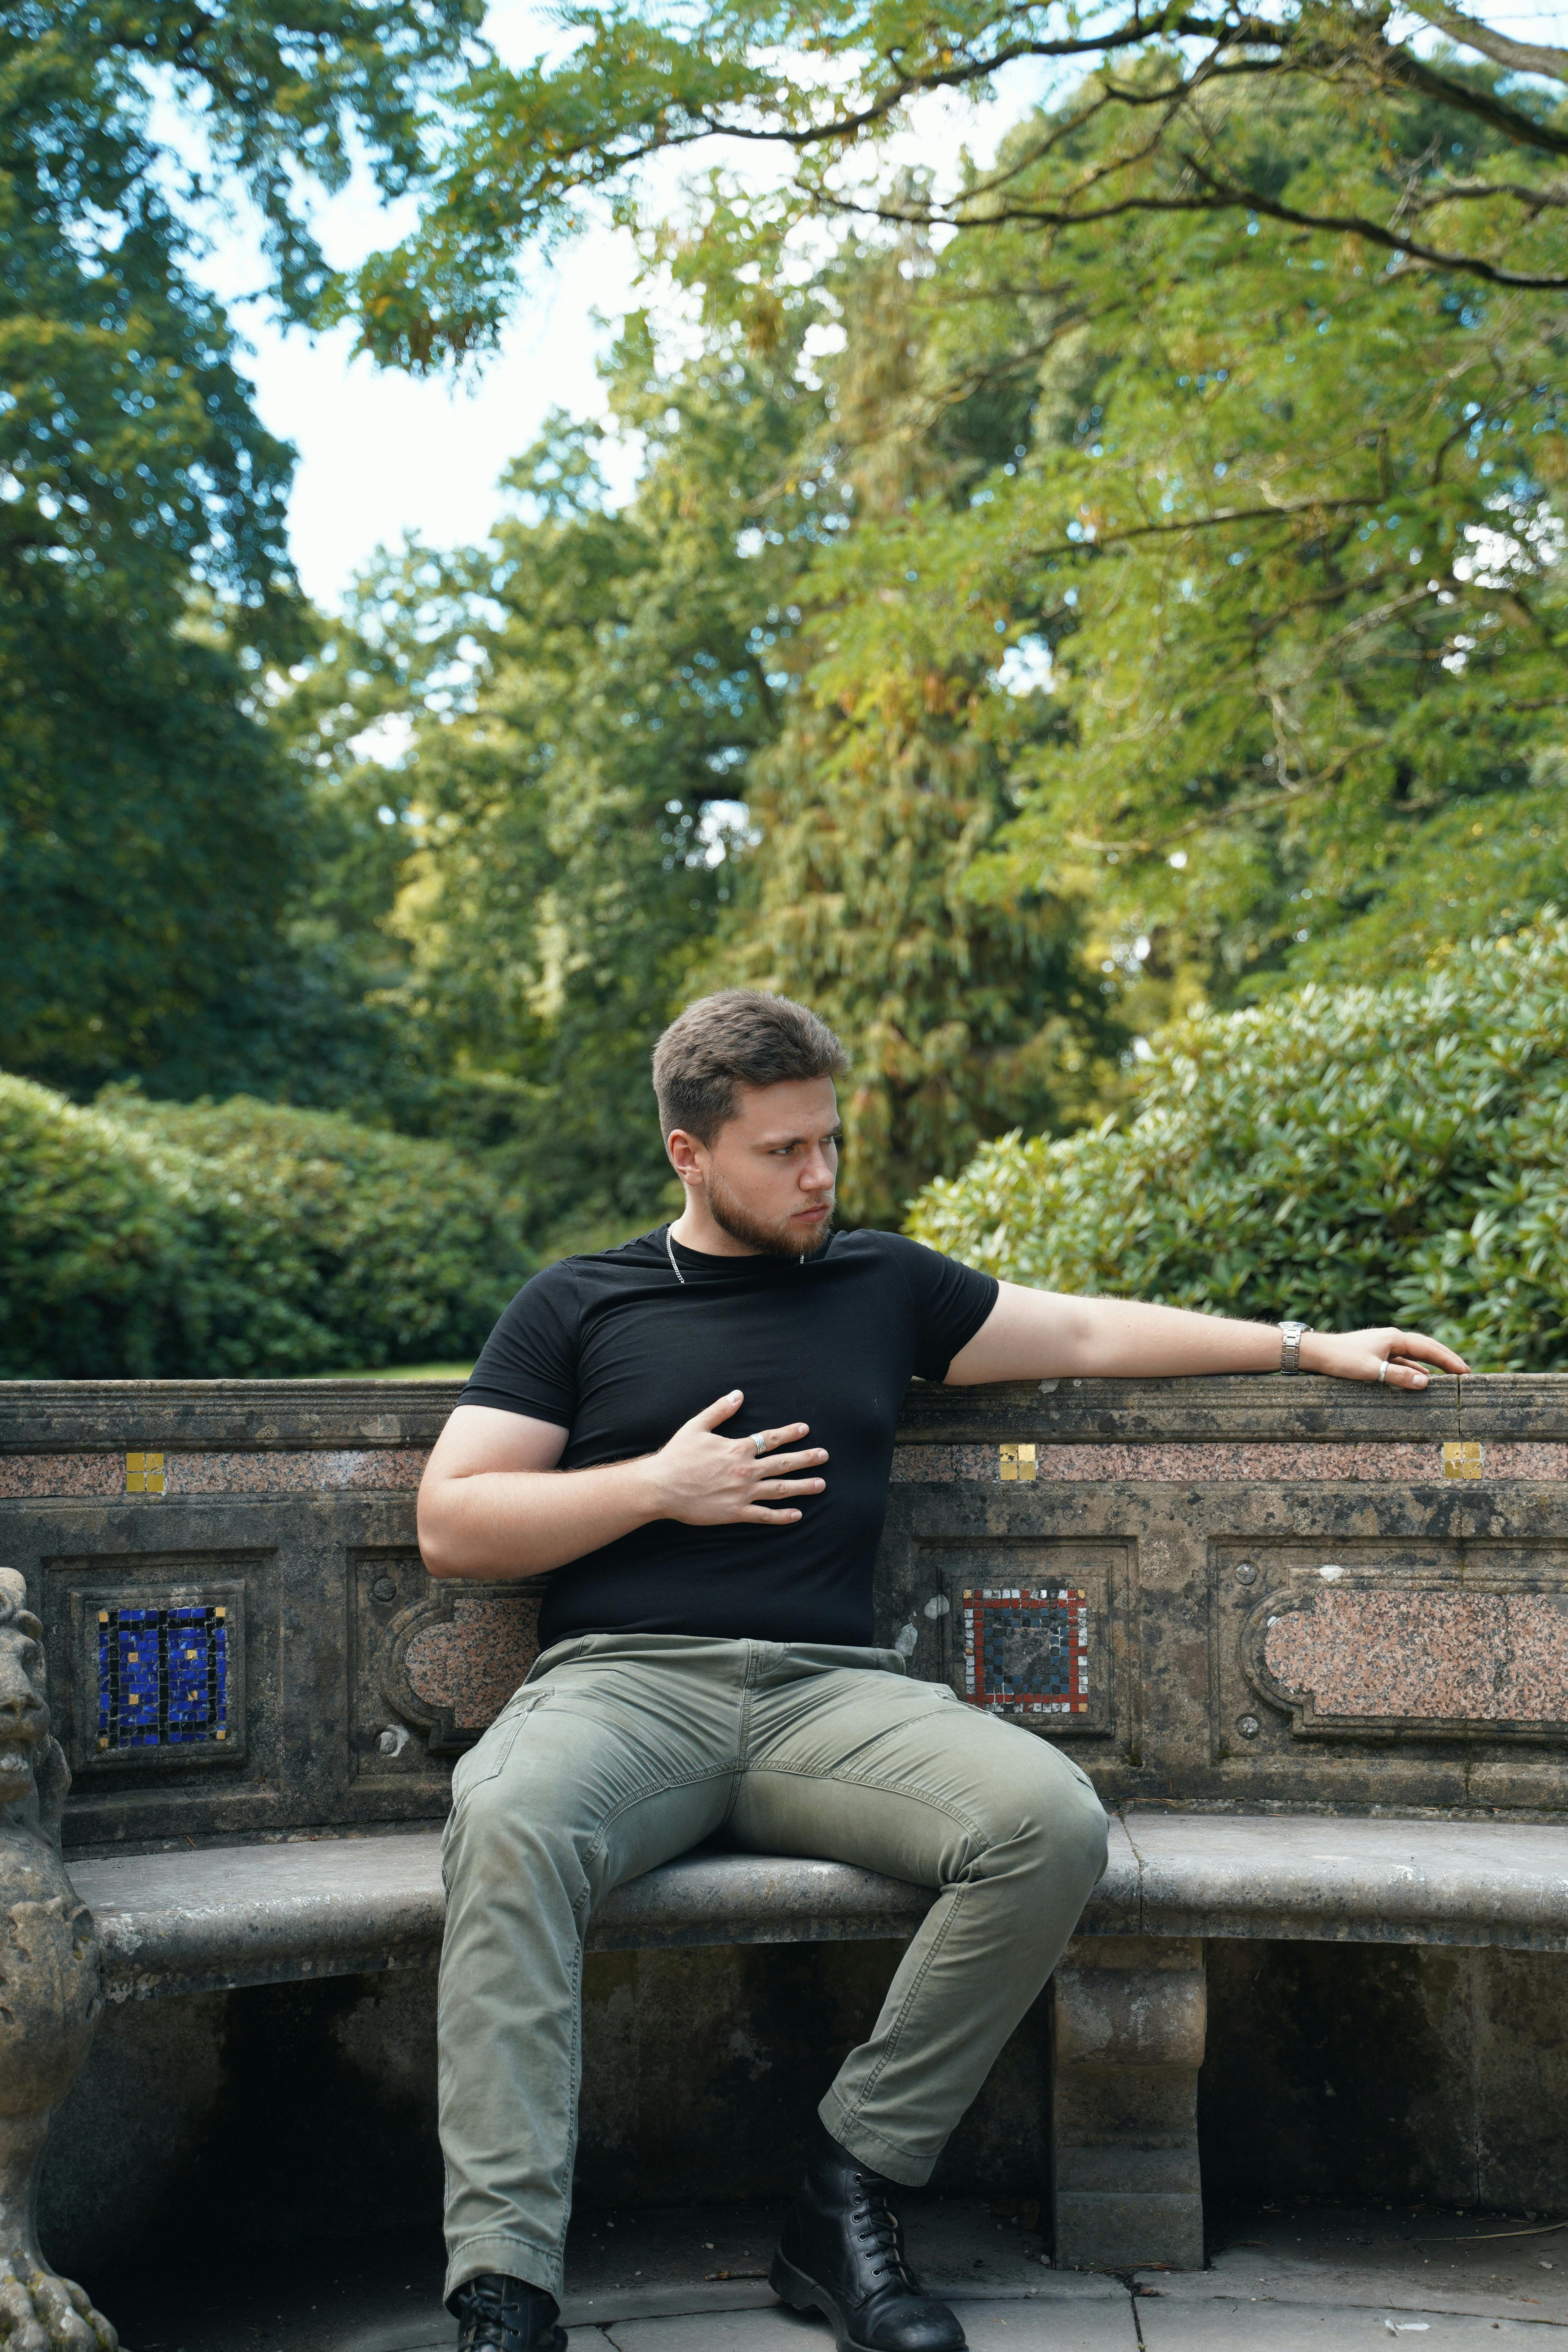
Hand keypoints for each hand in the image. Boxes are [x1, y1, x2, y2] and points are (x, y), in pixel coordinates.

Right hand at [648, 1390, 828, 1525]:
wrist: (661, 1487)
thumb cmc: (677, 1456)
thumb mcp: (696, 1426)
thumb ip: (720, 1410)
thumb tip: (739, 1394)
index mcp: (737, 1448)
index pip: (770, 1439)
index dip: (790, 1433)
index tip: (806, 1429)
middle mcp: (745, 1470)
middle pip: (783, 1463)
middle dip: (806, 1459)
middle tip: (824, 1456)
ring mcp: (742, 1493)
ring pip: (779, 1489)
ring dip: (803, 1486)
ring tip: (821, 1484)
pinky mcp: (735, 1512)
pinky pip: (764, 1515)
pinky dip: (782, 1516)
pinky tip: (797, 1514)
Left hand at [1302, 1328, 1470, 1387]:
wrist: (1317, 1353)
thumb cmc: (1342, 1359)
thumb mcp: (1373, 1370)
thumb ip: (1399, 1377)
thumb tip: (1426, 1382)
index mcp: (1395, 1338)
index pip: (1429, 1348)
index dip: (1449, 1360)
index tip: (1465, 1371)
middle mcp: (1393, 1339)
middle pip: (1426, 1348)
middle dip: (1446, 1359)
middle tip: (1465, 1372)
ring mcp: (1385, 1346)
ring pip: (1415, 1355)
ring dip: (1432, 1364)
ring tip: (1449, 1376)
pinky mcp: (1377, 1355)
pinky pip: (1403, 1362)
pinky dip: (1415, 1369)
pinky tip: (1422, 1378)